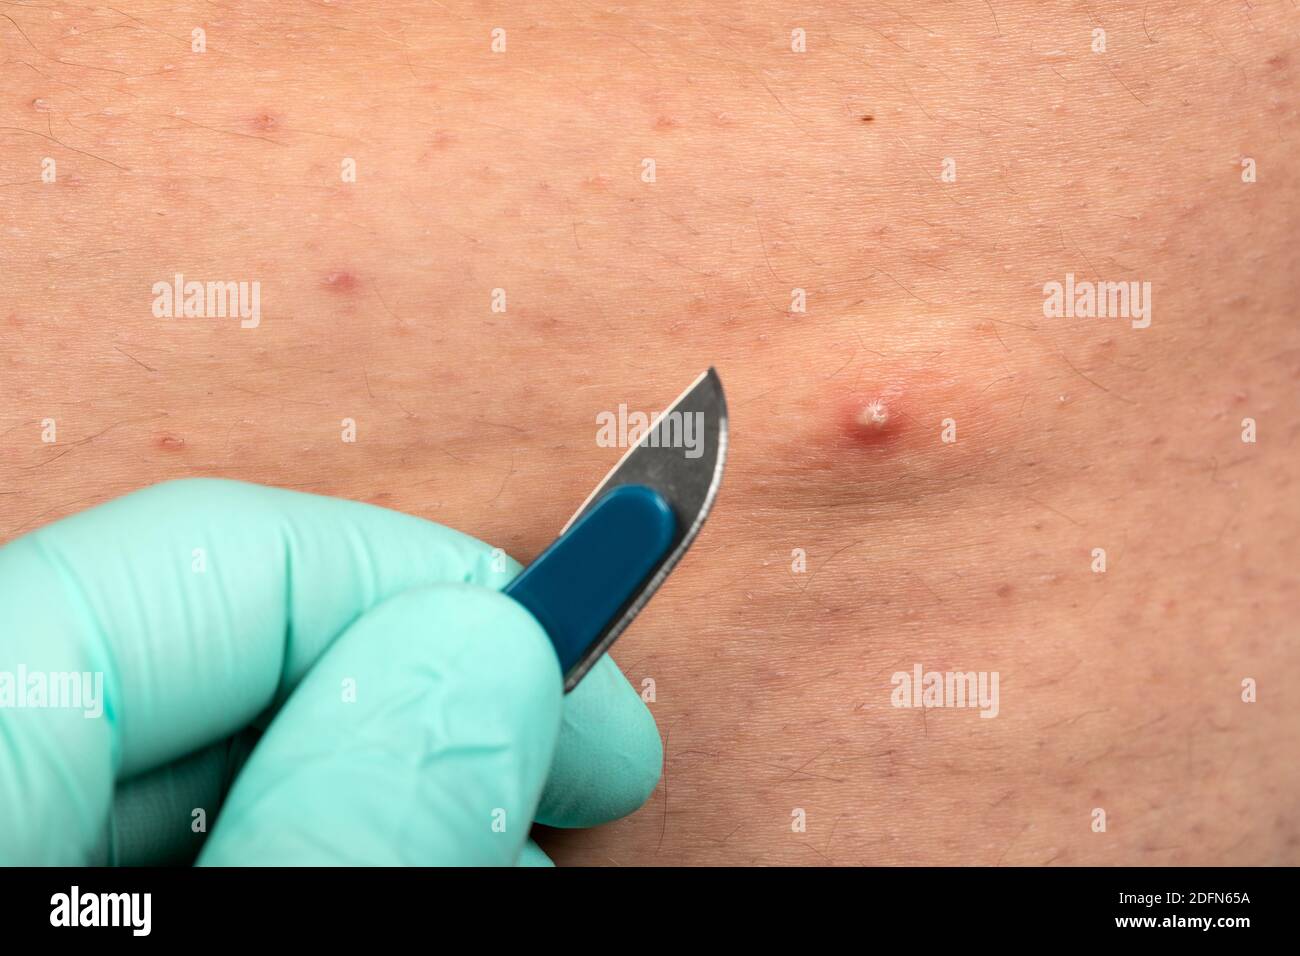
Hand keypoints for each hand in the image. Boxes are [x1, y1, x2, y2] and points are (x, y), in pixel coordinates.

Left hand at [0, 479, 661, 864]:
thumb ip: (347, 832)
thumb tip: (486, 657)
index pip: (211, 561)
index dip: (419, 582)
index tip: (574, 655)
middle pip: (211, 652)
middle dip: (417, 691)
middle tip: (568, 769)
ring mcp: (0, 841)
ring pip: (199, 753)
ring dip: (379, 776)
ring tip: (501, 850)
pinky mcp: (29, 889)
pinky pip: (159, 839)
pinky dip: (297, 836)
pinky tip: (386, 864)